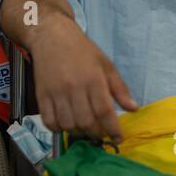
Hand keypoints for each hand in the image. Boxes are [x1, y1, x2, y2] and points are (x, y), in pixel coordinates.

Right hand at [28, 16, 136, 142]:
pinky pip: (49, 121)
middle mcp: (74, 88)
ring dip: (78, 132)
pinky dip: (58, 129)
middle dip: (96, 133)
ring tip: (84, 128)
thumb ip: (120, 88)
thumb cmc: (82, 51)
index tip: (118, 139)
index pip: (104, 112)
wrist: (52, 36)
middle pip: (86, 122)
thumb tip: (134, 108)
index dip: (113, 129)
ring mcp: (56, 93)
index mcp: (93, 79)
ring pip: (68, 124)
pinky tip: (66, 124)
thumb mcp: (106, 65)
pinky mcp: (41, 95)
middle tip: (100, 133)